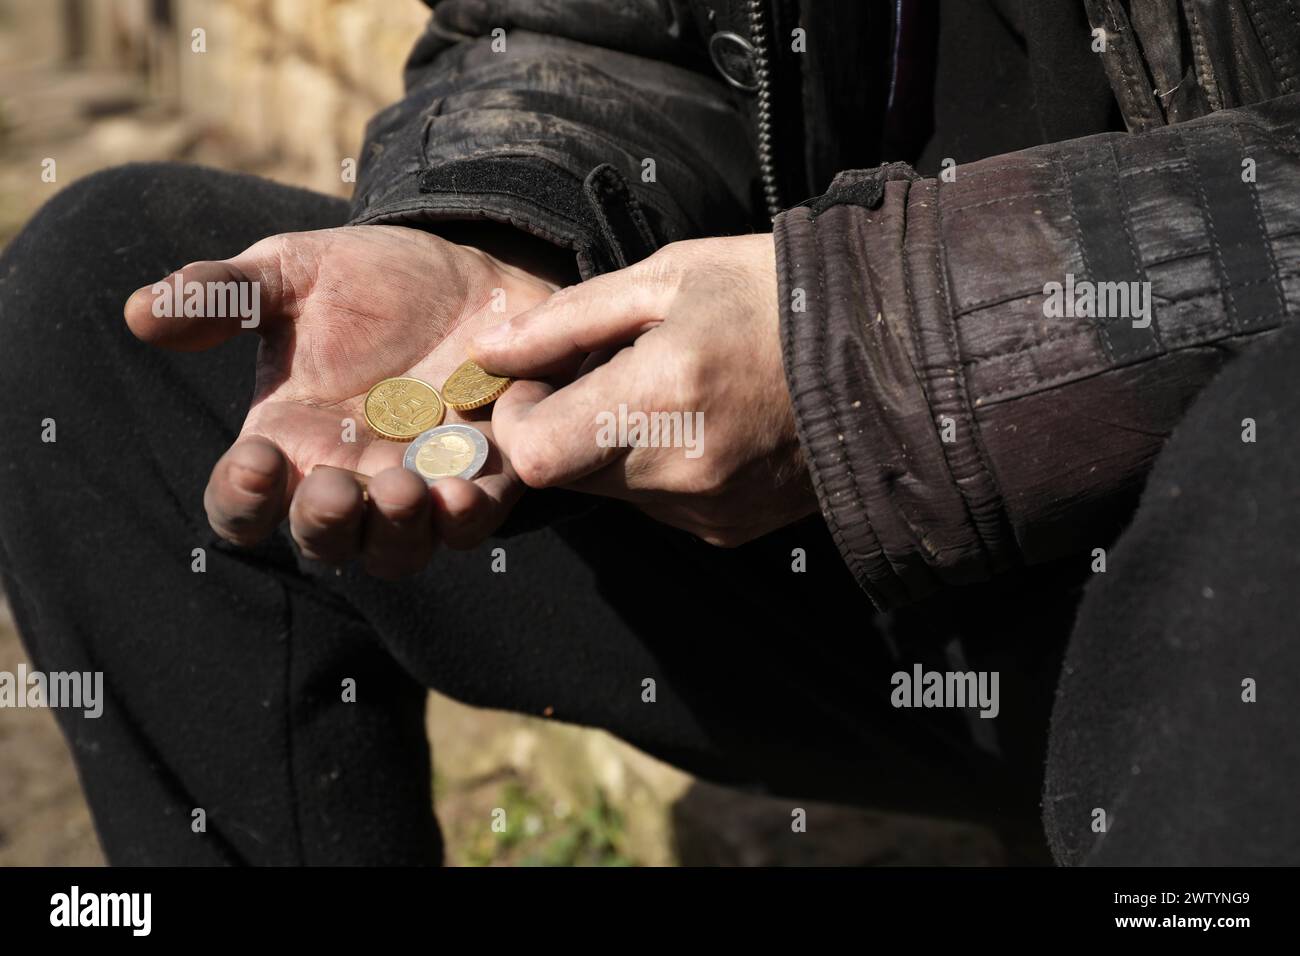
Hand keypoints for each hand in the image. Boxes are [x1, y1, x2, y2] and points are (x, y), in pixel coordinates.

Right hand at [125, 225, 556, 574]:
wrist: (474, 273)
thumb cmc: (373, 282)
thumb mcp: (294, 272)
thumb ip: (224, 294)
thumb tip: (140, 312)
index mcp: (288, 443)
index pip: (244, 503)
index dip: (240, 499)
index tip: (252, 461)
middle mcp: (348, 480)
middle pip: (323, 540)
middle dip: (326, 524)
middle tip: (335, 488)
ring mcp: (418, 488)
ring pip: (396, 551)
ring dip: (396, 532)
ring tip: (405, 489)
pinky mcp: (486, 479)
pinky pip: (473, 523)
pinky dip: (468, 516)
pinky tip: (463, 489)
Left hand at [471, 234, 815, 546]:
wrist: (892, 351)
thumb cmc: (776, 294)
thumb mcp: (669, 277)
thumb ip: (568, 320)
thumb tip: (490, 351)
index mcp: (662, 395)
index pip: (536, 454)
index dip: (518, 419)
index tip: (538, 378)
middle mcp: (681, 470)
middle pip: (568, 475)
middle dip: (565, 425)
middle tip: (607, 371)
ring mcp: (709, 510)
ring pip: (610, 493)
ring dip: (611, 447)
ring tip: (668, 391)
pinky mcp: (729, 530)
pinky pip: (657, 508)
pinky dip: (656, 469)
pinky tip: (701, 423)